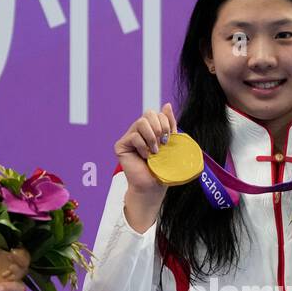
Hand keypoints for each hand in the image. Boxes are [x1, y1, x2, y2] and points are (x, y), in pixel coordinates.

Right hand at [115, 102, 176, 232]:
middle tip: (163, 144)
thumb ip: (169, 124)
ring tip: (155, 151)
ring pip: (141, 122)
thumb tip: (167, 104)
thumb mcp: (171, 144)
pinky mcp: (121, 145)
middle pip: (148, 113)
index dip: (165, 123)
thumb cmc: (162, 168)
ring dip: (152, 137)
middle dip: (159, 128)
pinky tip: (145, 157)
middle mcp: (139, 131)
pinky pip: (134, 136)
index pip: (157, 113)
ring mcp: (129, 137)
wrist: (153, 186)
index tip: (169, 139)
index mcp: (151, 129)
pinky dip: (143, 146)